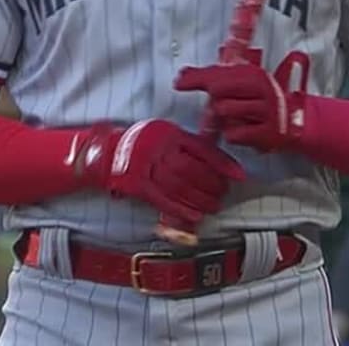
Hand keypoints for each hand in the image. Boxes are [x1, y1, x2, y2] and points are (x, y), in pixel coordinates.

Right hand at [74, 120, 244, 228]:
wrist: (109, 152)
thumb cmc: (145, 142)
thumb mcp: (168, 132)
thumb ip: (191, 141)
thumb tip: (219, 145)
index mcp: (170, 134)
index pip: (202, 149)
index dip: (223, 163)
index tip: (239, 175)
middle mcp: (159, 149)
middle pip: (191, 170)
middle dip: (211, 184)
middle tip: (224, 193)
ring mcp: (147, 168)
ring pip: (179, 186)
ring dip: (199, 200)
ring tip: (213, 206)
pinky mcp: (138, 186)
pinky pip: (162, 200)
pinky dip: (181, 209)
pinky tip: (195, 216)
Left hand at [175, 63, 304, 152]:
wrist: (292, 123)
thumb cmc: (260, 101)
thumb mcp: (242, 83)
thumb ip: (212, 77)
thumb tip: (182, 76)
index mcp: (255, 74)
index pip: (218, 73)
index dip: (196, 78)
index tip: (179, 83)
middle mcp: (263, 89)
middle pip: (218, 91)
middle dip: (216, 99)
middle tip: (226, 103)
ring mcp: (267, 111)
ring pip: (225, 112)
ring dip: (226, 119)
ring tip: (240, 118)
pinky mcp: (268, 134)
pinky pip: (233, 134)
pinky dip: (234, 134)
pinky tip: (246, 130)